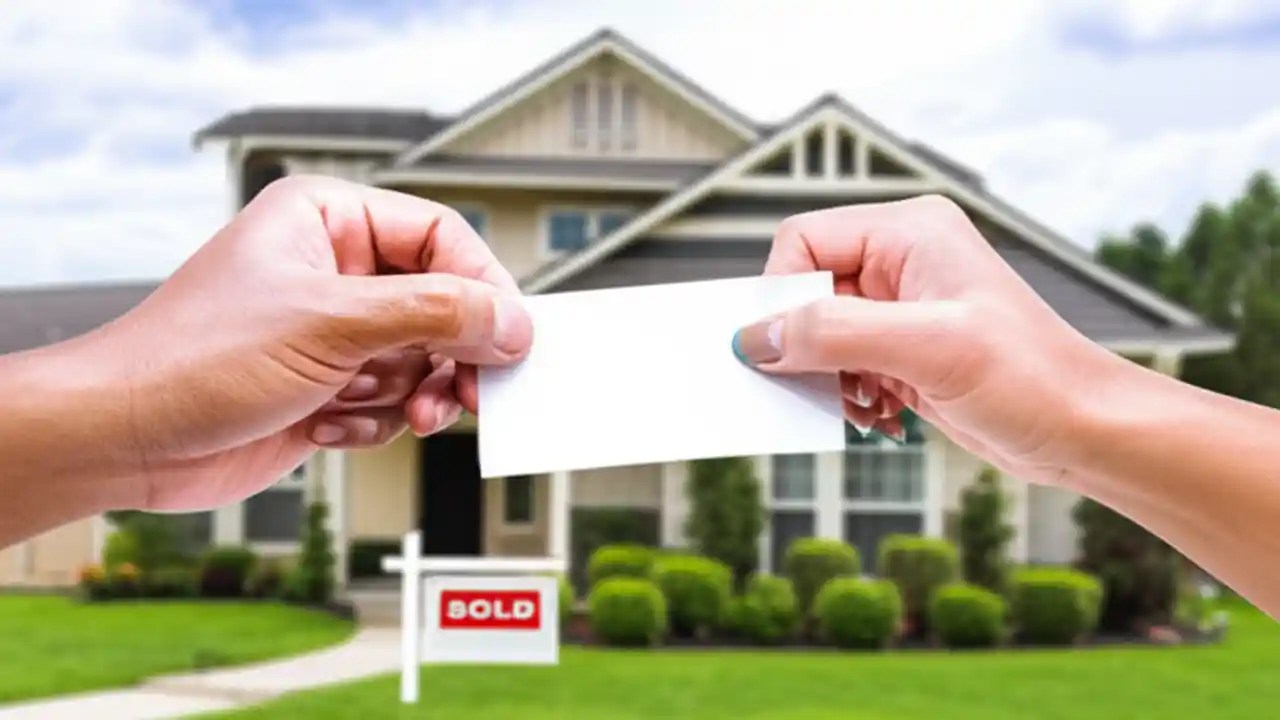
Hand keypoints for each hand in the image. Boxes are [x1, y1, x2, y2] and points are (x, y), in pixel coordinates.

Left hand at [92, 176, 531, 510]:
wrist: (126, 439)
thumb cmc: (195, 358)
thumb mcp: (330, 323)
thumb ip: (435, 314)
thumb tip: (511, 320)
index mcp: (329, 220)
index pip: (442, 237)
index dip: (484, 287)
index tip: (511, 336)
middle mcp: (335, 270)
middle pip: (442, 302)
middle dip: (452, 353)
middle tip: (472, 390)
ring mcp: (333, 331)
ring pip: (424, 359)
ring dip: (414, 395)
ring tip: (399, 414)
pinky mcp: (329, 386)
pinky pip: (393, 400)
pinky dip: (374, 421)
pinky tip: (327, 424)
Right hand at [732, 195, 1114, 484]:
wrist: (1084, 428)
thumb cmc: (1031, 377)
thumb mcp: (926, 349)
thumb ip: (835, 334)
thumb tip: (757, 338)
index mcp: (907, 231)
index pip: (803, 241)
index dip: (782, 296)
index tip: (781, 351)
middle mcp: (901, 259)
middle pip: (805, 290)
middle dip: (807, 346)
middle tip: (826, 386)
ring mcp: (902, 306)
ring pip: (818, 333)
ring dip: (828, 377)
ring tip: (866, 405)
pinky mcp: (905, 349)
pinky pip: (843, 363)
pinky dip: (848, 395)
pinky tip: (882, 416)